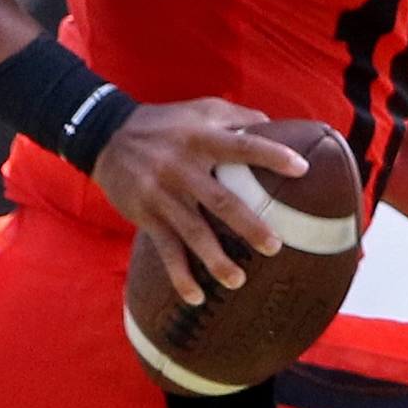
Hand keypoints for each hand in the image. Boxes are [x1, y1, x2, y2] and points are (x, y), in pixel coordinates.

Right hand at [91, 97, 304, 305]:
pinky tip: (196, 298)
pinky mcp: (146, 215)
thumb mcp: (199, 109)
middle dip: (249, 225)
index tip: (302, 169)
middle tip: (275, 246)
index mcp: (200, 138)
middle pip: (221, 200)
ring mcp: (162, 194)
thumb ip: (236, 116)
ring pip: (193, 232)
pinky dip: (179, 275)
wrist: (106, 136)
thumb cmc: (165, 123)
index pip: (242, 146)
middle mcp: (182, 167)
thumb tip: (276, 126)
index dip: (272, 155)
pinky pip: (165, 250)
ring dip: (215, 260)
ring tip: (238, 281)